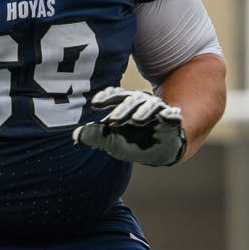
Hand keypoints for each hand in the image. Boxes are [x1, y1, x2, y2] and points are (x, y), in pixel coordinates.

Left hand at [72, 86, 186, 165]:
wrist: (160, 152)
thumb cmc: (133, 142)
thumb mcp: (111, 141)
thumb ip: (95, 136)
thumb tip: (75, 135)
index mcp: (126, 105)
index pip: (116, 96)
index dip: (106, 98)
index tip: (95, 103)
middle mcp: (142, 104)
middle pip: (131, 101)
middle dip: (122, 110)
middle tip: (112, 121)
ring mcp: (158, 111)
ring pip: (150, 106)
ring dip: (143, 112)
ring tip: (136, 120)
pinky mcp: (173, 122)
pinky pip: (173, 116)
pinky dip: (171, 115)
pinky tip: (167, 116)